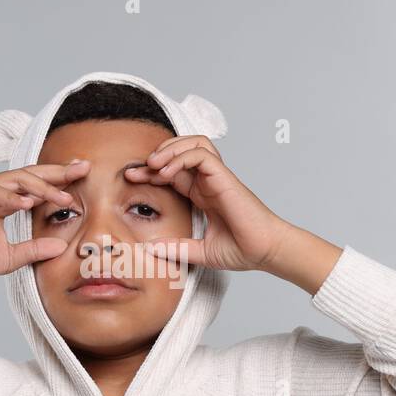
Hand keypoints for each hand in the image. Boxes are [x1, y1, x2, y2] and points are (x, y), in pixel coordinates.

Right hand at [0, 160, 89, 297]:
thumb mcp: (13, 256)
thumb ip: (35, 249)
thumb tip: (62, 247)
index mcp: (4, 200)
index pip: (35, 184)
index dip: (59, 179)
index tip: (83, 174)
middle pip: (29, 175)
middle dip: (57, 172)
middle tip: (81, 169)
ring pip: (13, 180)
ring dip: (39, 187)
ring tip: (61, 196)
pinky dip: (9, 197)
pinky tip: (26, 203)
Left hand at [124, 135, 289, 272]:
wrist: (264, 252)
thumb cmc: (241, 250)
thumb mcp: (199, 251)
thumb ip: (176, 249)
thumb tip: (150, 251)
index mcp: (202, 194)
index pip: (172, 172)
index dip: (150, 172)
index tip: (131, 180)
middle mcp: (208, 181)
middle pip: (179, 152)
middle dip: (155, 156)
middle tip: (135, 171)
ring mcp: (217, 177)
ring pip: (192, 143)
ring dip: (169, 149)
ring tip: (152, 165)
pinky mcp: (224, 176)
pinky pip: (200, 154)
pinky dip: (180, 157)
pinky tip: (166, 172)